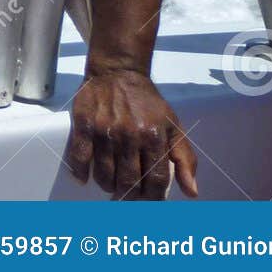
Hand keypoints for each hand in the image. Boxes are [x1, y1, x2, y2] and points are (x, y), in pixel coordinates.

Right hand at [65, 68, 198, 198]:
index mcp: (154, 137)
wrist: (117, 72)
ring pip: (105, 174)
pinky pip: (79, 157)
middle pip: (129, 182)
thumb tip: (191, 192)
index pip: (155, 180)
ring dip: (108, 186)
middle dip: (130, 196)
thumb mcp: (173, 126)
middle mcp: (129, 136)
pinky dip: (80, 173)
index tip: (149, 200)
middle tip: (128, 196)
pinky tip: (83, 178)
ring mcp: (104, 131)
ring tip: (111, 185)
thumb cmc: (147, 102)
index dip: (153, 197)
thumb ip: (185, 159)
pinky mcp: (84, 125)